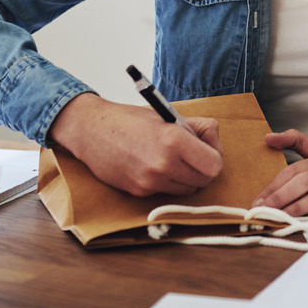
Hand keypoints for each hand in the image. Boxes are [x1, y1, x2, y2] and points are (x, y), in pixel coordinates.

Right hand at [49, 92, 222, 195]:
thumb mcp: (169, 115)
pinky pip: (166, 191)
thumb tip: (215, 142)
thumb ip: (198, 128)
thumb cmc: (131, 120)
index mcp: (174, 141)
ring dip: (186, 177)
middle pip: (204, 181)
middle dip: (202, 169)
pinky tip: (155, 165)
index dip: (214, 157)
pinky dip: (167, 181)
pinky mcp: (139, 192)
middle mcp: (163, 164)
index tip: (206, 149)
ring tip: (173, 159)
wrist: (91, 131)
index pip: (215, 165)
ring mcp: (150, 182)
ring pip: (187, 190)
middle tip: (192, 155)